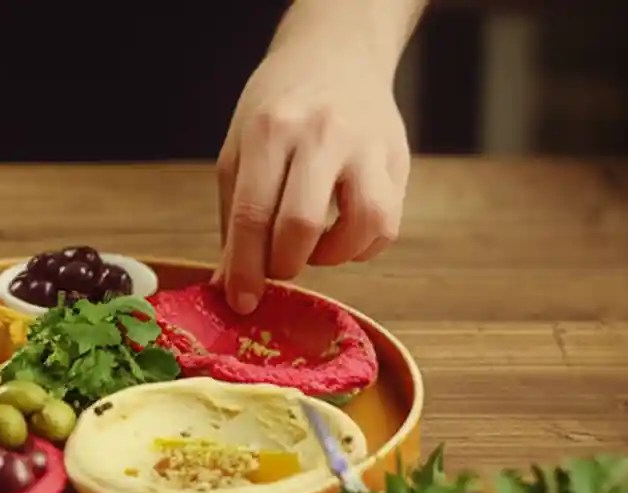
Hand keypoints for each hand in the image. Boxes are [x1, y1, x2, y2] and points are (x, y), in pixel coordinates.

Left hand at [215, 38, 410, 313]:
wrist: (336, 55)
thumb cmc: (278, 110)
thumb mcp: (241, 151)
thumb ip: (234, 220)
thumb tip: (228, 287)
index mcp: (270, 129)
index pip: (253, 214)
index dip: (246, 269)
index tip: (242, 302)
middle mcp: (322, 133)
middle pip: (302, 224)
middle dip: (285, 265)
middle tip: (277, 267)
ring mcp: (367, 145)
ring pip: (363, 226)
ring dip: (332, 257)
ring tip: (313, 247)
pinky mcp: (399, 158)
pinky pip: (387, 225)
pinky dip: (361, 246)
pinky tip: (342, 234)